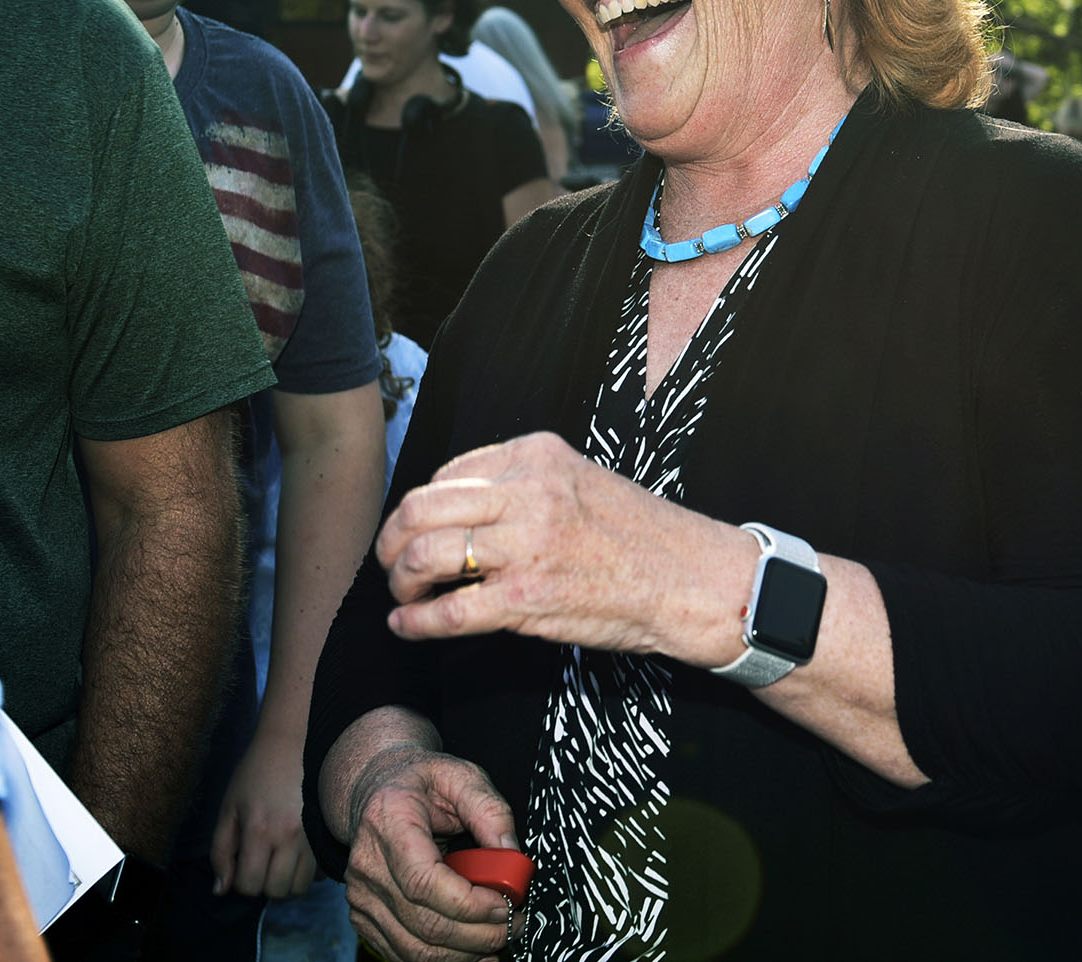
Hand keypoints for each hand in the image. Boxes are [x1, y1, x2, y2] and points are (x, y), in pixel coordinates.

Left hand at [210, 730, 315, 899]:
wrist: (291, 745)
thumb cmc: (254, 775)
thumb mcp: (228, 809)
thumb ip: (221, 851)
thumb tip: (220, 890)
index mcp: (259, 830)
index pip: (249, 885)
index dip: (240, 880)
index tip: (241, 862)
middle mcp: (289, 838)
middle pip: (276, 891)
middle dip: (263, 883)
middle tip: (259, 861)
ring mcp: (313, 838)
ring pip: (300, 888)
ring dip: (285, 881)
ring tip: (278, 860)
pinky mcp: (326, 835)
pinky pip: (319, 875)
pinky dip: (306, 872)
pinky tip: (297, 855)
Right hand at [343, 745, 517, 961]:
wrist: (379, 790)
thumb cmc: (421, 783)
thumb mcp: (462, 777)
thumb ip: (491, 812)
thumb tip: (512, 858)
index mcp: (389, 822)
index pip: (424, 882)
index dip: (471, 904)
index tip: (507, 903)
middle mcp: (368, 864)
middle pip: (424, 923)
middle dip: (480, 934)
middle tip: (516, 924)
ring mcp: (362, 897)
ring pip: (416, 949)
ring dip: (465, 953)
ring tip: (499, 938)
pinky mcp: (365, 918)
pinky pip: (405, 954)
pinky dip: (444, 959)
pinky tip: (473, 949)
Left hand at [376, 432, 744, 665]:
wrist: (691, 580)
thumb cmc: (640, 536)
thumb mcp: (579, 481)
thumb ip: (524, 485)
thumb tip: (461, 509)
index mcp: (536, 455)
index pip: (448, 474)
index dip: (423, 507)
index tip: (419, 530)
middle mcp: (525, 492)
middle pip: (420, 509)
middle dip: (391, 540)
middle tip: (390, 563)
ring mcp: (525, 545)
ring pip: (422, 555)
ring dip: (398, 580)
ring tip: (403, 595)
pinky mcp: (527, 599)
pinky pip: (449, 611)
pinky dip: (416, 622)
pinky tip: (407, 626)